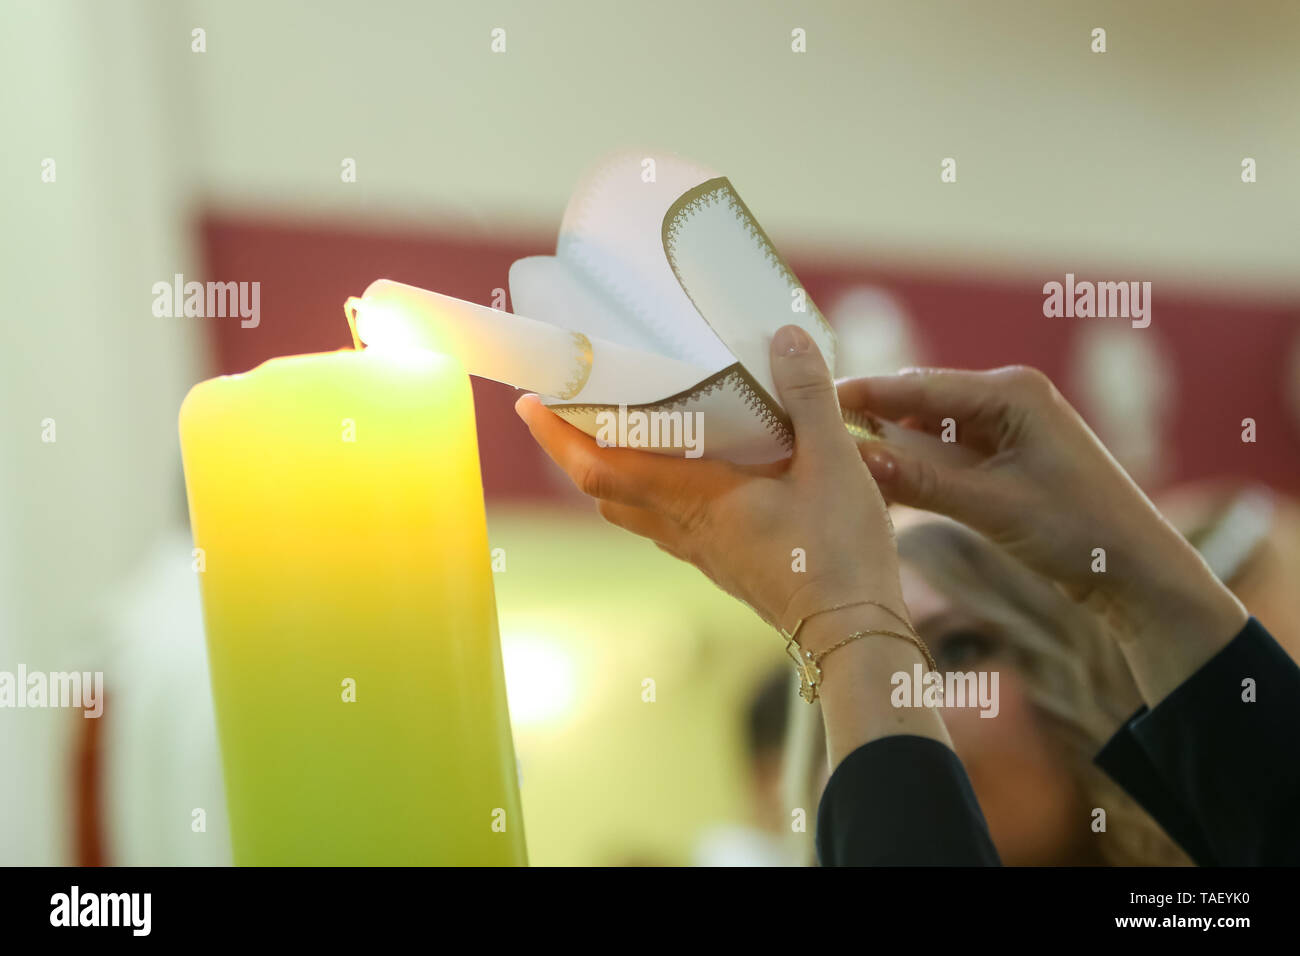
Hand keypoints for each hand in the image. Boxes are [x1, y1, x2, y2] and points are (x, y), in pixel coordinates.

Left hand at [516, 325, 904, 642]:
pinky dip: (652, 494)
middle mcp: (684, 527)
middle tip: (565, 406)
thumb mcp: (832, 463)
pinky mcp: (721, 563)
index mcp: (695, 499)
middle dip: (574, 449)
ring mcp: (700, 551)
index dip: (558, 435)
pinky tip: (684, 474)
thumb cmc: (838, 554)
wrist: (851, 633)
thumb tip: (787, 337)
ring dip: (611, 473)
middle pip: (604, 489)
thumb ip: (807, 397)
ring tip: (615, 434)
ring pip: (632, 511)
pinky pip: (665, 525)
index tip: (530, 401)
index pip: (600, 467)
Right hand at [838, 366, 1246, 702]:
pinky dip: (917, 466)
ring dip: (892, 445)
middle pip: (921, 403)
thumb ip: (919, 479)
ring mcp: (1009, 428)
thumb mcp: (991, 505)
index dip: (864, 393)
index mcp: (1013, 393)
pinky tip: (883, 479)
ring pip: (931, 430)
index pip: (921, 387)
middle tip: (813, 428)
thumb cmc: (1078, 532)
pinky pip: (948, 453)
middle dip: (871, 417)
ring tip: (838, 456)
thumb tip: (852, 456)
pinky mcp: (1008, 458)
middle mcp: (1010, 399)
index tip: (814, 397)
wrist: (1137, 573)